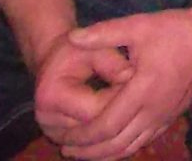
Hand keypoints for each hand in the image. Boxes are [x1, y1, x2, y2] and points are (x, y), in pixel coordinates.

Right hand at [30, 31, 132, 147]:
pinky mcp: (61, 138)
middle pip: (95, 128)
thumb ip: (112, 62)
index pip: (95, 110)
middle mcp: (47, 119)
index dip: (121, 100)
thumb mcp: (95, 48)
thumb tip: (132, 76)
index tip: (141, 86)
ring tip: (136, 108)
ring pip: (94, 140)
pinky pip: (90, 144)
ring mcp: (52, 132)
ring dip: (116, 126)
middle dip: (121, 114)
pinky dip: (108, 134)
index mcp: (52, 96)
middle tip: (144, 100)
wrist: (54, 59)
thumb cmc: (77, 50)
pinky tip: (127, 121)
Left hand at [58, 7, 191, 160]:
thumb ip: (103, 33)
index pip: (106, 126)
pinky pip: (145, 141)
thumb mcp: (138, 26)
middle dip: (89, 151)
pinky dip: (125, 148)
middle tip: (66, 149)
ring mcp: (165, 115)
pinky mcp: (173, 115)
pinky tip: (113, 145)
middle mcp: (154, 110)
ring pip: (131, 147)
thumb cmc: (175, 30)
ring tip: (85, 153)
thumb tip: (72, 37)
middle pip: (116, 144)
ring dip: (106, 154)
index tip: (64, 137)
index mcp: (143, 90)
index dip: (82, 136)